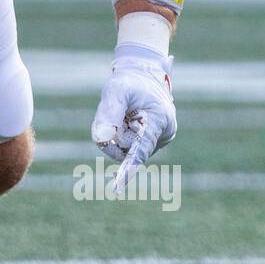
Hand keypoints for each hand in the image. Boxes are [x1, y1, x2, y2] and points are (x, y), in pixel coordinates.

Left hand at [91, 44, 175, 195]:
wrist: (143, 75)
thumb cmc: (130, 81)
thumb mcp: (116, 90)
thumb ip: (108, 113)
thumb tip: (102, 139)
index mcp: (160, 121)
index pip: (140, 151)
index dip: (128, 169)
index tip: (116, 187)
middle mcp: (163, 135)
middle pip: (126, 149)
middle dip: (116, 134)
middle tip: (118, 112)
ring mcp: (158, 140)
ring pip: (126, 149)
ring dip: (118, 133)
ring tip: (126, 113)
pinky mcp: (151, 142)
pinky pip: (128, 145)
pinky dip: (121, 133)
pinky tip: (128, 119)